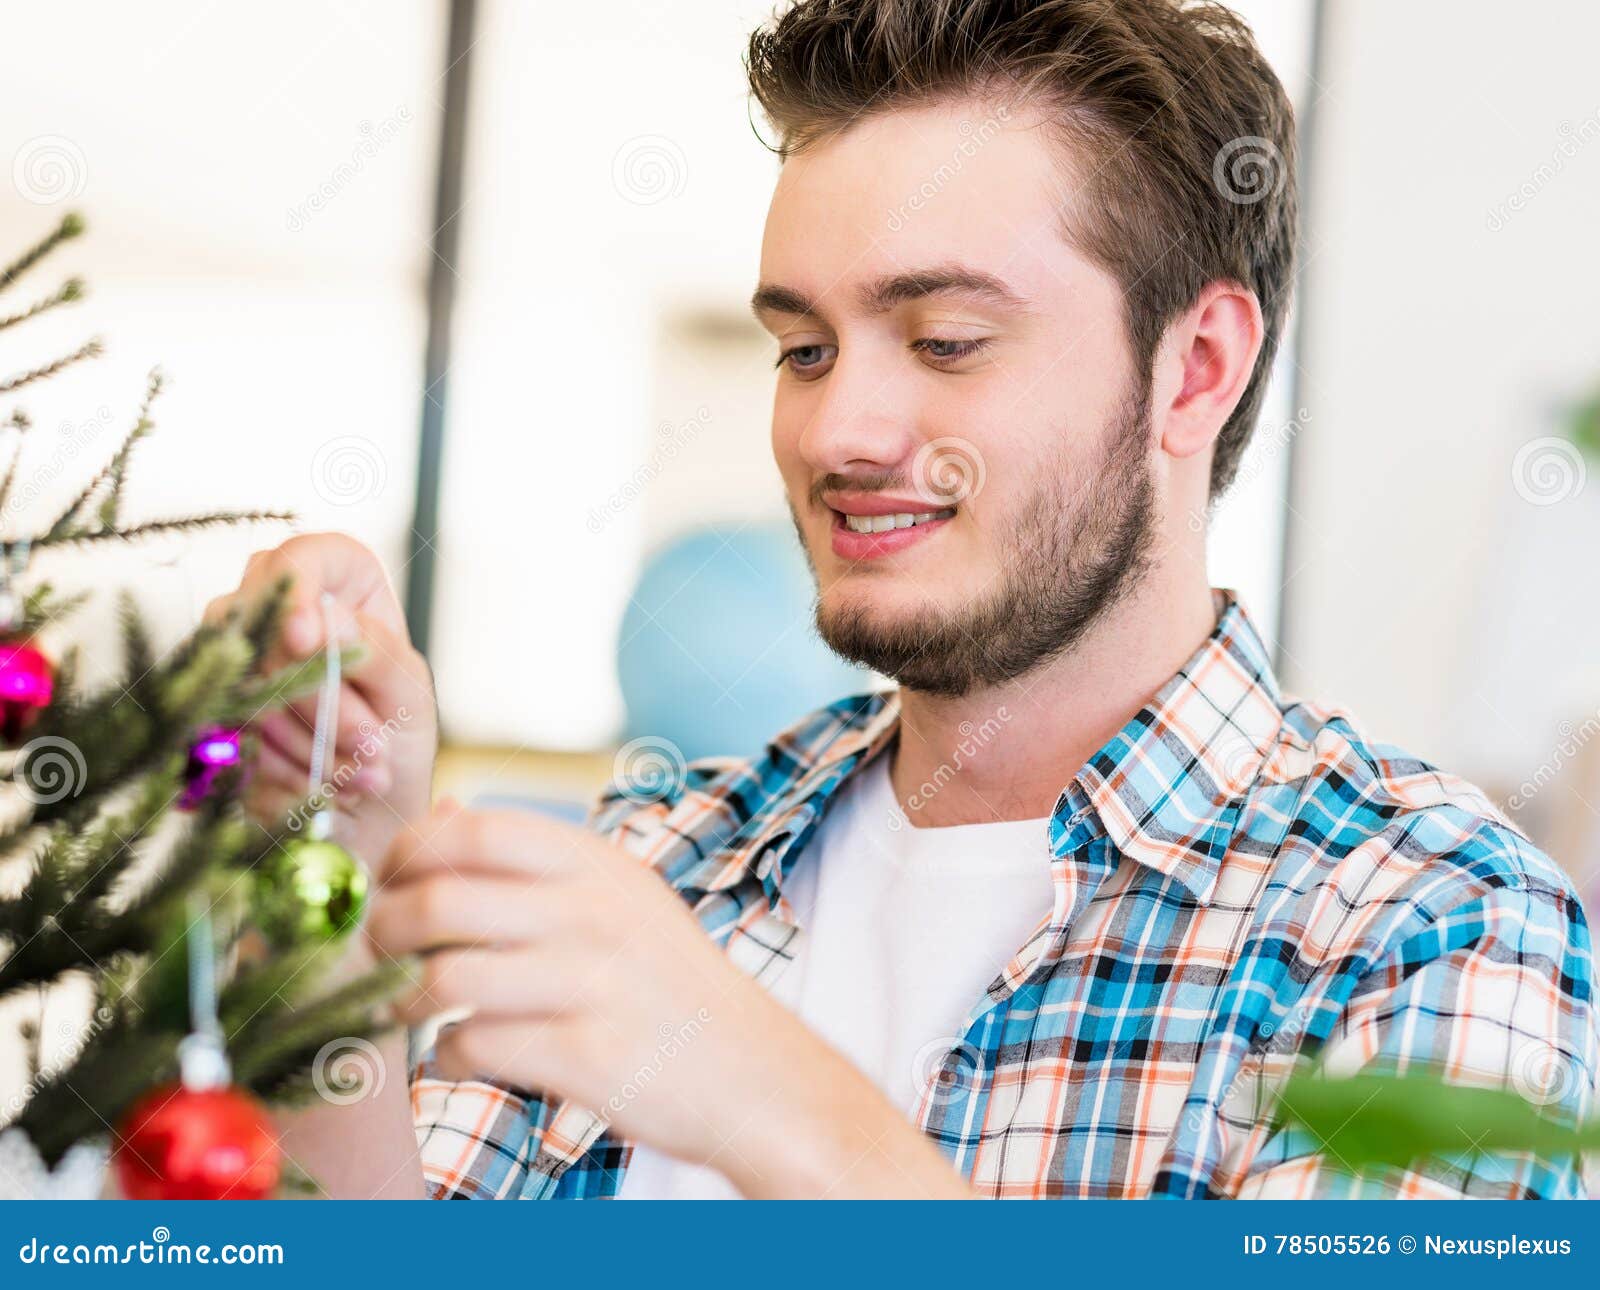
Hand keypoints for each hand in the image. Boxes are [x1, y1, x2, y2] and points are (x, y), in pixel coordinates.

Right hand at [205, 533, 436, 868]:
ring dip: (307, 742)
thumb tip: (317, 620)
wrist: (371, 808)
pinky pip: (227, 735)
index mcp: (336, 577)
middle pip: (262, 630)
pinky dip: (281, 768)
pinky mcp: (211, 712)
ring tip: (364, 774)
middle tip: (373, 745)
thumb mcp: (408, 691)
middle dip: (320, 700)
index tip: (302, 636)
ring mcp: (233, 657)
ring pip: (242, 685)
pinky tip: (324, 787)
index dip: (293, 591)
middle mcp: (272, 605)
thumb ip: (374, 651)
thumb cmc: (397, 732)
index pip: (300, 558)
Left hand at [367, 803, 972, 1197]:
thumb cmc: (672, 985)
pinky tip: (462, 1051)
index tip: (387, 878)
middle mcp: (595, 913)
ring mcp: (591, 984)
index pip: (474, 832)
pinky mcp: (585, 1055)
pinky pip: (473, 1046)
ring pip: (445, 977)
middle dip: (386, 925)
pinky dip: (447, 1053)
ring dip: (402, 996)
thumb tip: (443, 811)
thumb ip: (535, 860)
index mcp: (599, 864)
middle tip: (377, 946)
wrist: (755, 1074)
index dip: (409, 852)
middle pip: (442, 899)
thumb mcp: (621, 898)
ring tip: (405, 1006)